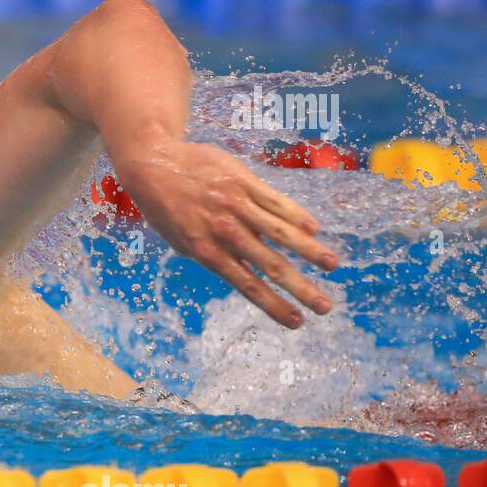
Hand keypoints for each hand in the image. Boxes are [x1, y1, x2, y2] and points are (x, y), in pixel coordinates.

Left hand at [111, 137, 337, 327]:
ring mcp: (237, 205)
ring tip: (332, 265)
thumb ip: (210, 256)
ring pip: (282, 232)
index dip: (274, 305)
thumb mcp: (180, 241)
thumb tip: (239, 272)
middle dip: (301, 289)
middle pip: (272, 265)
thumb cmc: (165, 208)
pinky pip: (276, 201)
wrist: (154, 163)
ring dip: (311, 251)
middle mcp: (226, 231)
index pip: (248, 285)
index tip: (296, 322)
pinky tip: (314, 229)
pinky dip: (297, 215)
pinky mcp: (245, 181)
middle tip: (326, 307)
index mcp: (207, 251)